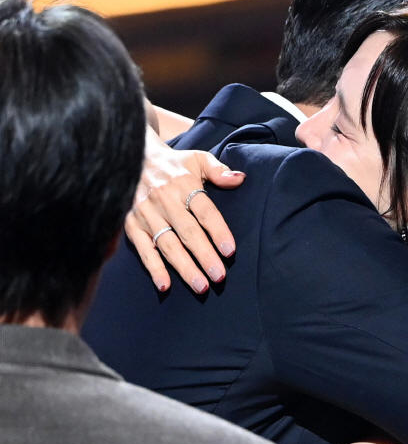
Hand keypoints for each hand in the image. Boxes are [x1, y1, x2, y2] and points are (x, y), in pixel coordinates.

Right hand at [126, 127, 244, 292]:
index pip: (204, 211)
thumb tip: (240, 179)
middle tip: (219, 277)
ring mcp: (146, 214)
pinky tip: (165, 286)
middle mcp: (164, 200)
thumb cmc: (174, 164)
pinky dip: (153, 268)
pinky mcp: (132, 225)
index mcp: (183, 184)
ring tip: (200, 286)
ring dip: (184, 267)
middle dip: (204, 256)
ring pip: (168, 245)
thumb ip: (218, 170)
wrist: (133, 157)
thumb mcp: (197, 159)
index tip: (230, 251)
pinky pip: (143, 249)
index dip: (218, 231)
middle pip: (188, 232)